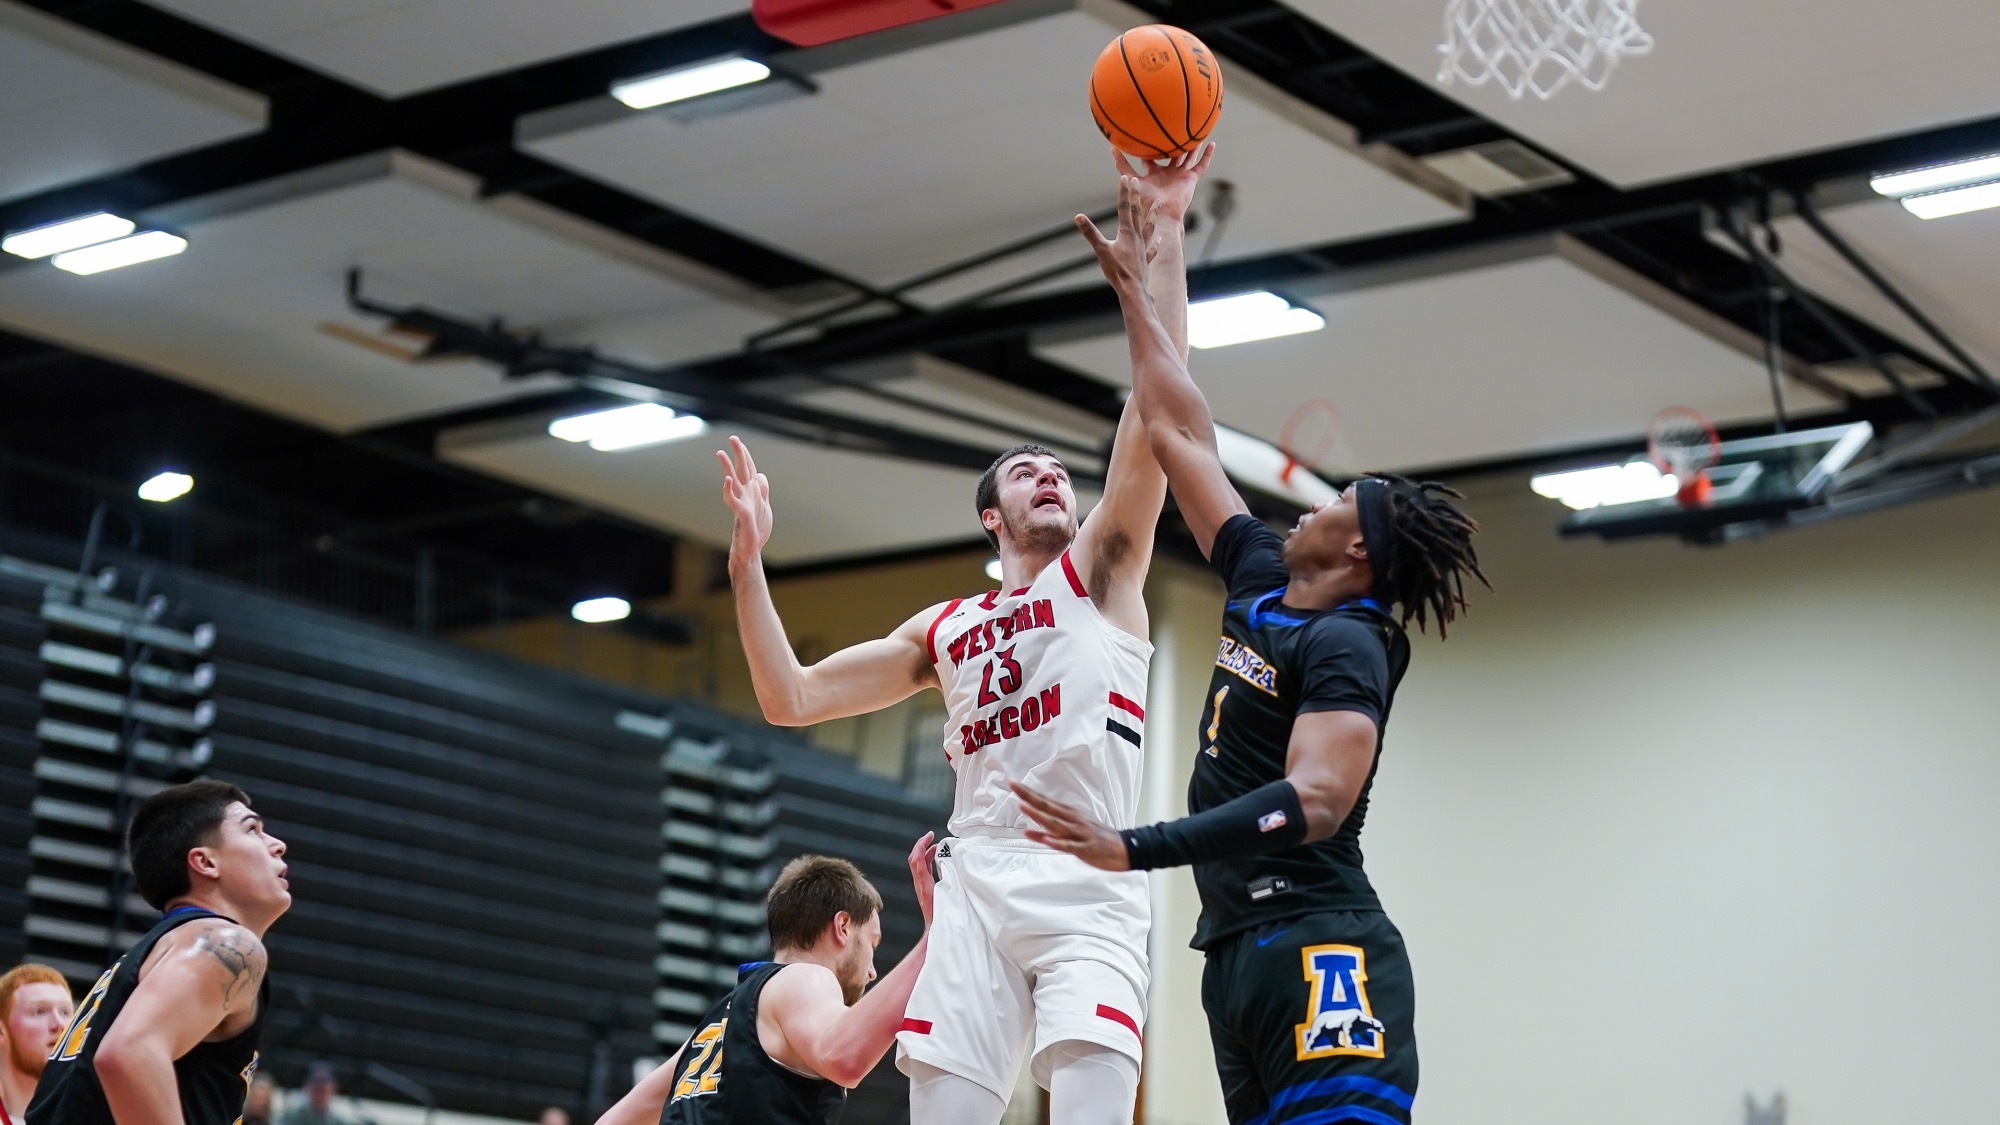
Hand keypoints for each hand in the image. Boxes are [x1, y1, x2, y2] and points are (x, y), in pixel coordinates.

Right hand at [717, 435, 773, 564]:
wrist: (751, 550)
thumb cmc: (755, 530)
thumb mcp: (764, 507)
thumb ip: (763, 491)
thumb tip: (761, 475)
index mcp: (752, 492)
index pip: (749, 469)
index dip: (745, 455)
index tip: (737, 441)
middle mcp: (746, 494)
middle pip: (742, 469)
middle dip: (738, 453)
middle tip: (732, 437)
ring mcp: (743, 502)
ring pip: (734, 481)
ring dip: (727, 466)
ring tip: (720, 453)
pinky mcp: (742, 513)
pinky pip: (733, 500)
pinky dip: (728, 489)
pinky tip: (726, 480)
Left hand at [906, 832, 938, 926]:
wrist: (935, 933)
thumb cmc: (942, 919)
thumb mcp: (946, 900)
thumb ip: (947, 884)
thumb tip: (949, 868)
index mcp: (924, 885)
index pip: (918, 861)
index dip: (922, 846)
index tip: (930, 835)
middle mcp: (920, 884)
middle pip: (915, 859)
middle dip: (922, 845)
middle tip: (931, 835)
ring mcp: (921, 887)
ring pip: (919, 864)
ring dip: (925, 852)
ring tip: (937, 846)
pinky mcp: (924, 889)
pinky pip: (924, 870)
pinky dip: (929, 861)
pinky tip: (938, 859)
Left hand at [1012, 782, 1130, 871]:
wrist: (1125, 848)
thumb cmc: (1096, 838)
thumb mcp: (1073, 829)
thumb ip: (1050, 828)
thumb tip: (1030, 827)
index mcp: (1069, 814)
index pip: (1045, 800)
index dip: (1028, 792)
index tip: (1012, 783)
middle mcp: (1072, 819)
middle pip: (1046, 807)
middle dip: (1028, 796)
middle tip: (1012, 785)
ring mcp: (1079, 833)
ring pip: (1055, 823)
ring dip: (1039, 815)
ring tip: (1023, 807)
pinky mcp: (1085, 847)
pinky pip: (1069, 845)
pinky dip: (1057, 842)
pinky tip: (1047, 838)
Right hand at [1075, 175, 1154, 298]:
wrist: (1133, 289)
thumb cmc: (1117, 271)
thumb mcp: (1101, 250)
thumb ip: (1090, 233)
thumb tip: (1078, 217)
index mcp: (1127, 232)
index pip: (1125, 208)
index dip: (1124, 192)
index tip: (1125, 177)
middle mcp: (1137, 237)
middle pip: (1137, 212)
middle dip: (1136, 196)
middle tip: (1137, 181)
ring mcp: (1143, 248)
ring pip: (1149, 227)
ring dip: (1153, 214)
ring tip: (1159, 203)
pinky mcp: (1145, 260)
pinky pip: (1152, 248)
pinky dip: (1155, 243)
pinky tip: (1158, 238)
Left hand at [1115, 142, 1214, 224]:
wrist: (1160, 213)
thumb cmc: (1144, 199)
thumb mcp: (1131, 178)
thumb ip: (1122, 165)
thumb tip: (1112, 147)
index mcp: (1154, 174)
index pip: (1153, 158)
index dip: (1152, 148)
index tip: (1151, 134)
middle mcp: (1168, 174)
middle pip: (1173, 156)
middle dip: (1175, 145)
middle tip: (1177, 130)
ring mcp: (1180, 176)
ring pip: (1189, 158)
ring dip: (1193, 147)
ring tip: (1198, 133)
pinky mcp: (1191, 179)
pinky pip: (1201, 165)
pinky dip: (1207, 156)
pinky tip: (1211, 144)